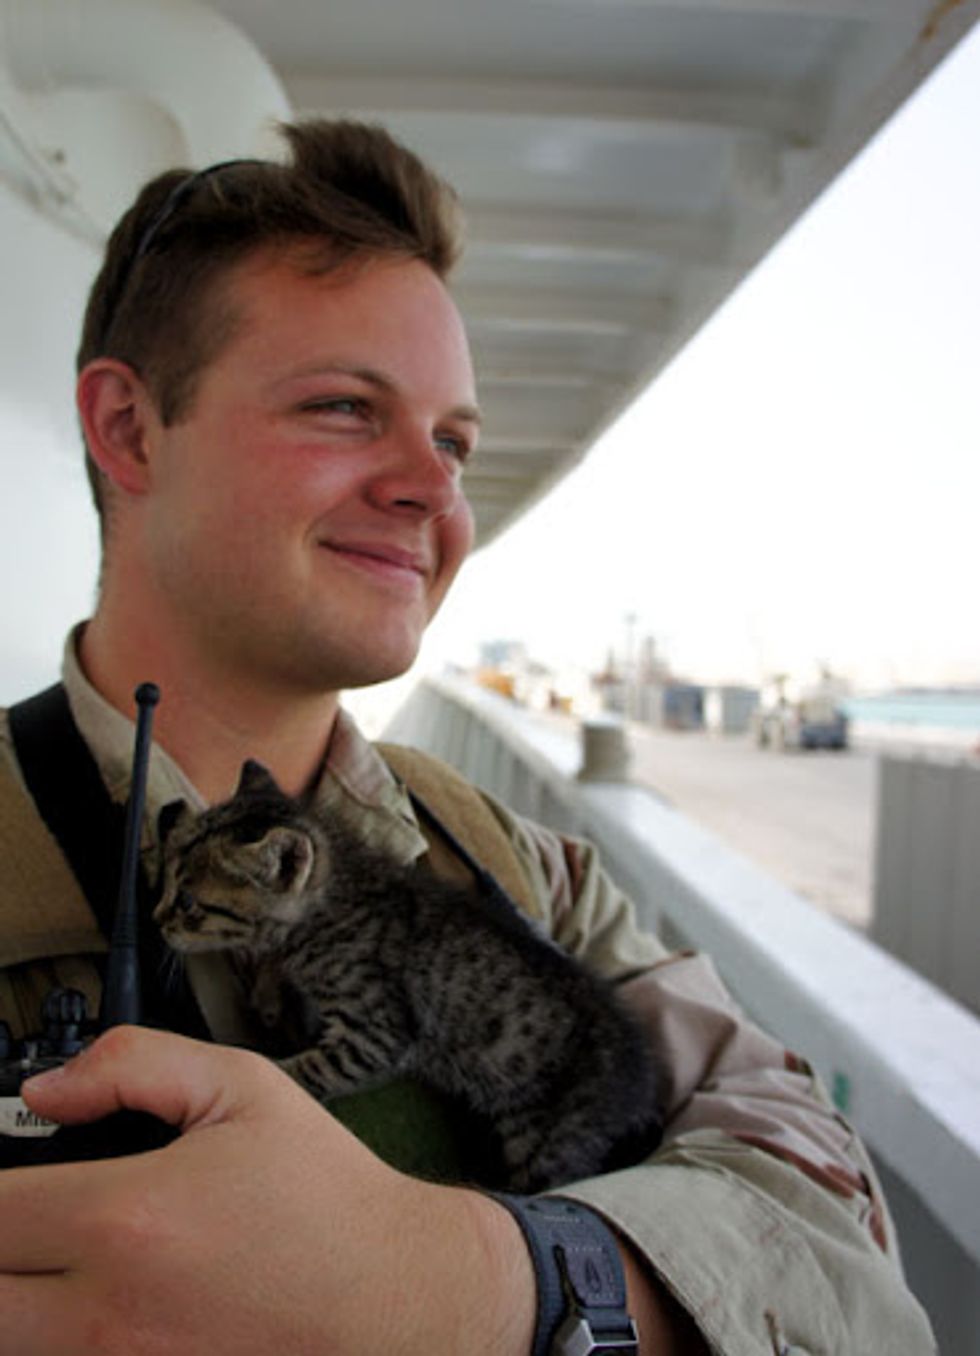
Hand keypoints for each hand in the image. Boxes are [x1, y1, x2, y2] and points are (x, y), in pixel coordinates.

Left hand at [0, 1027, 534, 1354]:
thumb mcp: (244, 1088)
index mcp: (128, 1218)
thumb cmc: (327, 1199)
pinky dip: (59, 1338)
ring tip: (57, 1262)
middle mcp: (110, 1312)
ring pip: (11, 1345)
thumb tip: (47, 1091)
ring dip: (18, 1301)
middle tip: (28, 1222)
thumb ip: (133, 1064)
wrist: (392, 1297)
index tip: (14, 1171)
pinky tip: (96, 1302)